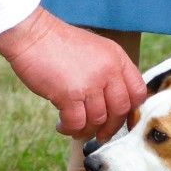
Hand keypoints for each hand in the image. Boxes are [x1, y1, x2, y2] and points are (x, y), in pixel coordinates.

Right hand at [0, 6, 147, 136]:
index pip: (137, 91)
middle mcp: (108, 70)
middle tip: (100, 135)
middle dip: (110, 127)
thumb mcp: (94, 50)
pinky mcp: (69, 94)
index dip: (131, 111)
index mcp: (117, 58)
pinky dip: (70, 129)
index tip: (123, 122)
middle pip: (120, 110)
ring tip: (75, 128)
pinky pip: (77, 123)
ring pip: (98, 120)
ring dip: (86, 130)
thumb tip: (111, 103)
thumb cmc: (58, 43)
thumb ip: (108, 72)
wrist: (32, 34)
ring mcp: (90, 83)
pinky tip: (62, 125)